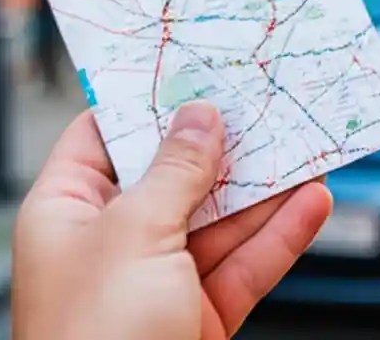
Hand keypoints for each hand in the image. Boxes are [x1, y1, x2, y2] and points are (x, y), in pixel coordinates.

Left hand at [13, 101, 332, 338]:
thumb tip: (200, 119)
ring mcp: (158, 282)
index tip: (194, 66)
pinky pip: (245, 264)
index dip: (148, 100)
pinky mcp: (199, 316)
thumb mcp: (136, 235)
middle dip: (225, 142)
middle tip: (266, 100)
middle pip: (176, 174)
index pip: (104, 136)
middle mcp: (111, 242)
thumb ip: (176, 173)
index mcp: (68, 212)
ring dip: (266, 186)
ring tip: (308, 144)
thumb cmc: (93, 339)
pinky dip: (280, 235)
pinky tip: (311, 204)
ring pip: (221, 219)